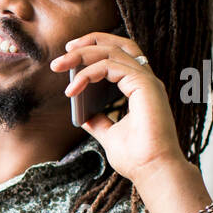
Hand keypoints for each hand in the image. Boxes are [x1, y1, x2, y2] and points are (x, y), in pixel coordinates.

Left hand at [50, 31, 187, 184]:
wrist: (153, 171)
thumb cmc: (138, 158)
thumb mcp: (110, 135)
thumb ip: (99, 122)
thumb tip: (83, 116)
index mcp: (141, 88)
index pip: (121, 56)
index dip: (96, 49)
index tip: (70, 55)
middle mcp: (146, 81)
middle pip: (119, 45)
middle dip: (89, 42)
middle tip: (65, 49)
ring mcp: (147, 81)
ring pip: (112, 51)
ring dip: (82, 54)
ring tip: (58, 65)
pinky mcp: (144, 85)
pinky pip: (109, 66)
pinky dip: (87, 74)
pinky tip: (72, 89)